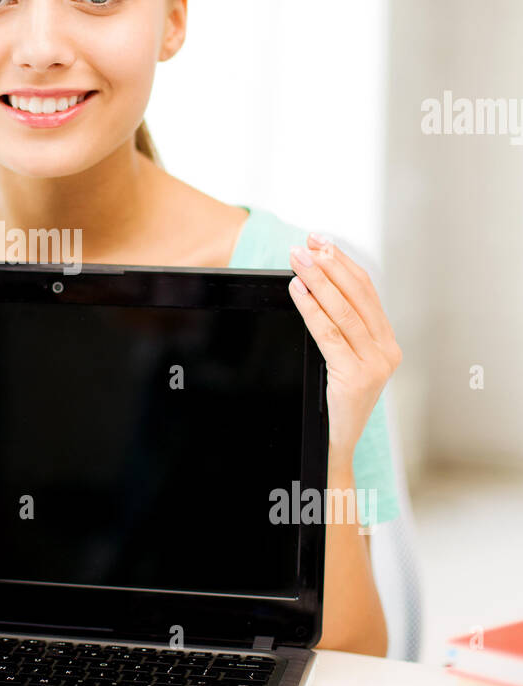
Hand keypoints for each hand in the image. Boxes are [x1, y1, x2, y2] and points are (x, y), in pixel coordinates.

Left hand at [287, 233, 401, 461]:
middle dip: (329, 265)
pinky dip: (312, 309)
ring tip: (298, 261)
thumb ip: (337, 328)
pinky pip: (329, 334)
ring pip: (344, 311)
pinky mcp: (356, 377)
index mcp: (386, 342)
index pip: (366, 291)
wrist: (334, 445)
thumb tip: (312, 284)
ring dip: (318, 281)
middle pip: (358, 295)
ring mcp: (375, 364)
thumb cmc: (333, 402)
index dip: (343, 262)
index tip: (321, 241)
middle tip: (305, 244)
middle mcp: (387, 351)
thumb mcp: (341, 360)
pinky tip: (298, 292)